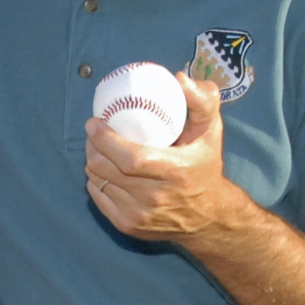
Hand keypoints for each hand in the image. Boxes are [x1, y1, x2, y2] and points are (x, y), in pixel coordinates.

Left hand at [85, 75, 244, 244]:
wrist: (208, 218)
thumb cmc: (206, 168)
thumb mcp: (212, 132)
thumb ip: (202, 102)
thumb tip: (180, 79)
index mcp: (175, 172)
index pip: (130, 158)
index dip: (105, 140)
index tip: (95, 122)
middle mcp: (155, 197)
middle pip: (106, 169)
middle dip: (93, 145)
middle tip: (94, 130)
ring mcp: (139, 215)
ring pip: (97, 181)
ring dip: (92, 160)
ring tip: (98, 146)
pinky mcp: (127, 225)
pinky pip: (97, 197)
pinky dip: (95, 180)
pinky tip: (102, 169)